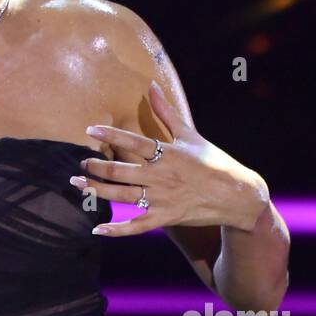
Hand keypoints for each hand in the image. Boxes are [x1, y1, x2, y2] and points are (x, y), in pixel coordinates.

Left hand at [71, 81, 268, 236]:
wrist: (237, 195)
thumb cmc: (213, 161)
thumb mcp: (191, 134)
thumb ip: (167, 111)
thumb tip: (152, 85)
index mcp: (168, 153)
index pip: (134, 142)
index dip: (110, 136)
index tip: (89, 130)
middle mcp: (162, 176)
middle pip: (122, 171)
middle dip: (97, 167)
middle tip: (80, 163)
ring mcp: (163, 199)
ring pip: (123, 196)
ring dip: (97, 190)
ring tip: (78, 183)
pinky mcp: (166, 218)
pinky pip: (137, 226)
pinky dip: (116, 230)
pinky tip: (96, 229)